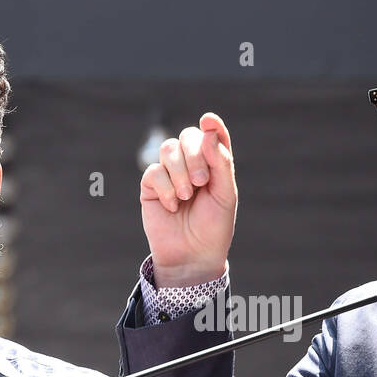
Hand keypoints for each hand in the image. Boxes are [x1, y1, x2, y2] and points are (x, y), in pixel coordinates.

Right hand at [139, 112, 236, 287]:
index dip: (211, 125)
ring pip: (168, 149)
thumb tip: (208, 131)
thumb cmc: (213, 227)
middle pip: (188, 137)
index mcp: (213, 164)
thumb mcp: (225, 195)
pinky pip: (154, 171)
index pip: (212, 135)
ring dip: (179, 171)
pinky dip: (165, 187)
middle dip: (195, 156)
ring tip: (186, 195)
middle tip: (201, 182)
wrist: (192, 256)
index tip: (208, 121)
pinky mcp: (151, 186)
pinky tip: (173, 206)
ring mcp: (170, 173)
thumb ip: (220, 162)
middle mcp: (191, 164)